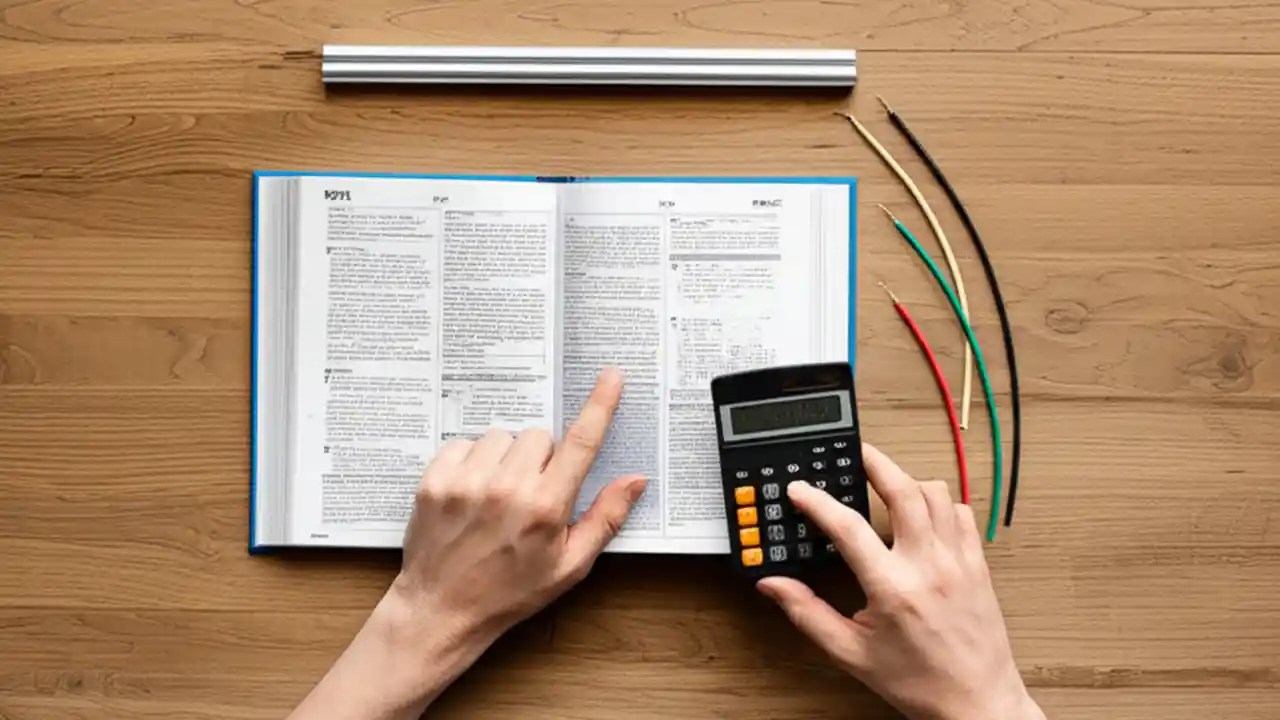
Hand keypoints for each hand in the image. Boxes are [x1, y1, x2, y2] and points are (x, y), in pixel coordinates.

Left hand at [289, 368, 644, 719]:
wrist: (441, 610)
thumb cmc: (510, 592)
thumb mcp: (570, 566)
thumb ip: (605, 518)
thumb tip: (636, 479)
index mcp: (546, 507)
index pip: (581, 443)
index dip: (600, 405)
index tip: (611, 377)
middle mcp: (507, 487)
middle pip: (538, 436)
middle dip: (542, 457)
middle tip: (531, 493)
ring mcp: (467, 481)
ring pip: (502, 437)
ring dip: (505, 457)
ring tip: (497, 495)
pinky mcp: (435, 480)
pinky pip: (464, 442)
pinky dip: (471, 460)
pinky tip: (471, 492)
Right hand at [757, 444, 1042, 719]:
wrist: (977, 703)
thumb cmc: (919, 683)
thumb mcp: (851, 653)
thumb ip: (808, 613)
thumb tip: (775, 586)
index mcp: (893, 588)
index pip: (848, 526)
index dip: (818, 501)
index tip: (800, 490)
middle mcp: (928, 567)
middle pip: (903, 489)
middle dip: (875, 462)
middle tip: (855, 452)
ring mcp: (959, 562)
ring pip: (937, 494)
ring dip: (909, 481)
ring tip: (887, 481)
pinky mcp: (978, 566)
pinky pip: (963, 515)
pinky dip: (942, 504)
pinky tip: (925, 515)